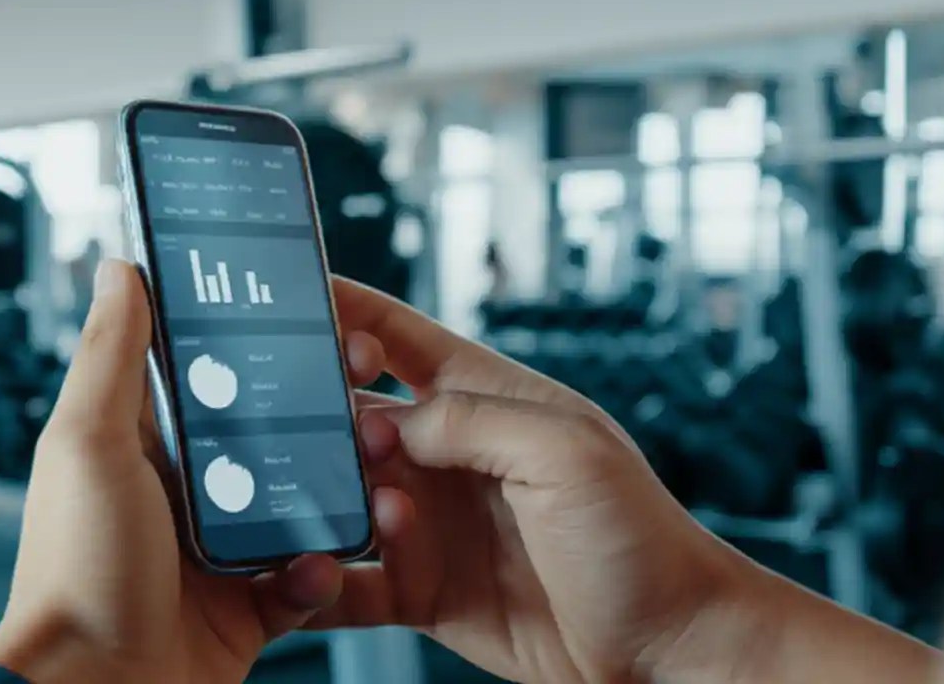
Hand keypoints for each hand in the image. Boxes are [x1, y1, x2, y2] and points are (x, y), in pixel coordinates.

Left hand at [0, 261, 367, 683]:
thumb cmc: (78, 570)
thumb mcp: (89, 446)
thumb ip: (112, 357)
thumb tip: (121, 266)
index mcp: (144, 442)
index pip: (210, 372)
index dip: (258, 342)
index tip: (314, 320)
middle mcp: (184, 489)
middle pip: (269, 434)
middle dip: (321, 422)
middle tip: (365, 408)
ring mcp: (219, 549)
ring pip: (300, 503)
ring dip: (338, 498)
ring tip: (369, 489)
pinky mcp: (247, 605)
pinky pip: (303, 576)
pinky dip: (317, 575)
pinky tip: (313, 571)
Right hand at [311, 278, 934, 683]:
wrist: (665, 650)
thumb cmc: (637, 538)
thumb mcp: (565, 453)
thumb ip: (470, 420)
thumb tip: (383, 422)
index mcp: (483, 397)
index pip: (394, 335)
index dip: (339, 309)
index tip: (279, 296)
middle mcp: (446, 453)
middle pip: (349, 412)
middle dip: (309, 410)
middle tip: (280, 421)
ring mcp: (429, 522)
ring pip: (338, 492)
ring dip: (314, 495)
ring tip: (322, 505)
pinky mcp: (419, 589)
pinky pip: (352, 576)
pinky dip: (320, 573)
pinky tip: (310, 571)